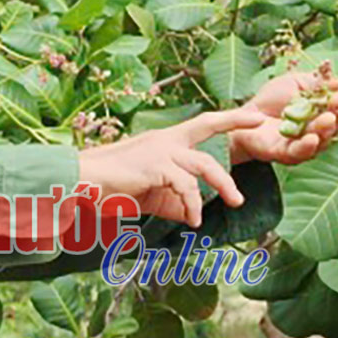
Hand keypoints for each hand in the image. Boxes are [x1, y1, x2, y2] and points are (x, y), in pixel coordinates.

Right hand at [76, 106, 261, 227]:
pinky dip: (194, 204)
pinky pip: (185, 186)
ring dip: (223, 185)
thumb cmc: (110, 188)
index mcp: (165, 140)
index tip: (255, 117)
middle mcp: (165, 139)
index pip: (203, 123)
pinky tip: (194, 220)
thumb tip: (192, 214)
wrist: (81, 184)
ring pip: (203, 164)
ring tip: (234, 203)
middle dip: (235, 132)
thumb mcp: (149, 194)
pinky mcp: (155, 166)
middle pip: (208, 131)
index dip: (230, 118)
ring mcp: (160, 150)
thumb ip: (172, 200)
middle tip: (257, 151)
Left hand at [233, 71, 337, 164]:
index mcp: (323, 115)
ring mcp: (303, 146)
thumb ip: (318, 82)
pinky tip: (312, 137)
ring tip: (329, 117)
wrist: (243, 115)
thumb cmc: (271, 99)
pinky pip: (299, 153)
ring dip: (326, 129)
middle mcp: (317, 133)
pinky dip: (307, 146)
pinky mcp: (285, 154)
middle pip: (336, 126)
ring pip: (321, 140)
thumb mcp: (297, 82)